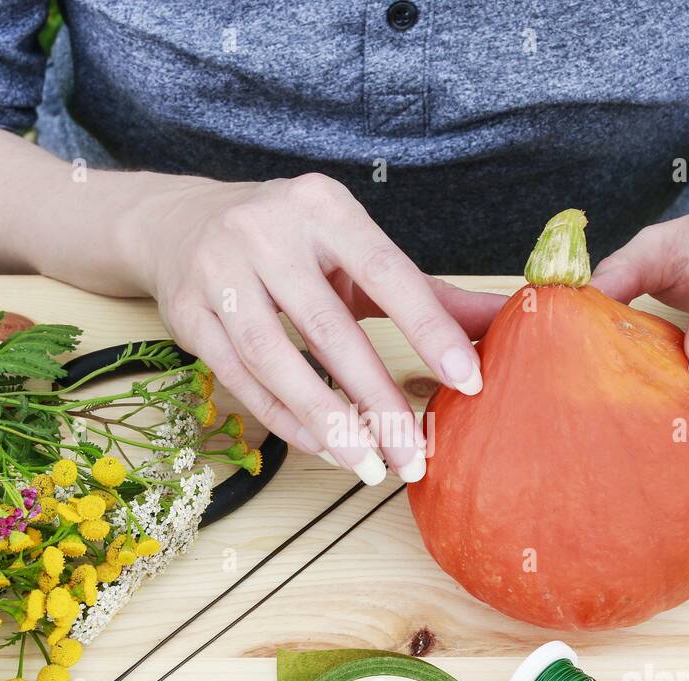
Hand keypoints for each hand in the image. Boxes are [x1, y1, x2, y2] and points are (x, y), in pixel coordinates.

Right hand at [130, 173, 503, 483]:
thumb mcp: (354, 251)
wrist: (180, 222)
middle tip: (412, 455)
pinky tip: (320, 447)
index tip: (467, 382)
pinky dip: (282, 417)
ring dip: (325, 419)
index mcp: (324, 208)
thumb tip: (508, 318)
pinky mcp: (186, 312)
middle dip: (376, 400)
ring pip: (275, 358)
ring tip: (367, 464)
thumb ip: (426, 291)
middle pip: (330, 328)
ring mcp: (219, 270)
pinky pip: (239, 377)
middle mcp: (267, 231)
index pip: (387, 271)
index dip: (428, 329)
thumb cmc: (291, 243)